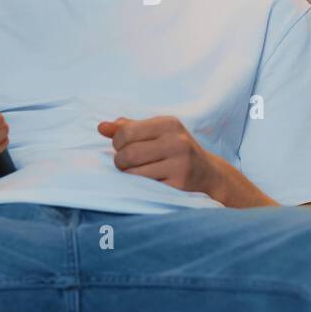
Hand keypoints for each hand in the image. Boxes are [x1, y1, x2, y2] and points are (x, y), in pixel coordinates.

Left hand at [97, 115, 218, 195]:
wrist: (209, 175)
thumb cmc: (175, 151)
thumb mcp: (157, 133)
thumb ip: (129, 128)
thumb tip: (101, 127)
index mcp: (169, 124)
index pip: (126, 132)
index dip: (117, 142)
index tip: (123, 147)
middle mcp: (177, 142)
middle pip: (128, 153)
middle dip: (120, 161)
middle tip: (125, 164)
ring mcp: (180, 165)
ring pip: (133, 173)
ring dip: (128, 176)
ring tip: (136, 173)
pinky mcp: (179, 186)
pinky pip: (144, 188)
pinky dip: (139, 187)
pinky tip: (148, 184)